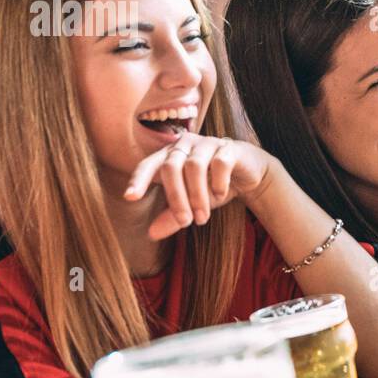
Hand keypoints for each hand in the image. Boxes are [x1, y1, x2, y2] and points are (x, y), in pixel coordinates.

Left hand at [123, 133, 275, 239]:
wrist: (247, 174)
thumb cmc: (212, 185)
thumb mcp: (191, 204)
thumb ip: (172, 216)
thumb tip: (151, 234)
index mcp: (169, 156)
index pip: (148, 165)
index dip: (138, 180)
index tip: (130, 197)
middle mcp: (184, 145)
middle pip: (171, 167)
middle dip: (176, 198)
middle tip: (185, 223)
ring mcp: (207, 143)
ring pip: (195, 166)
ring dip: (198, 196)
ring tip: (203, 218)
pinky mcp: (228, 147)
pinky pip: (220, 163)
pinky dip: (219, 183)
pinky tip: (221, 195)